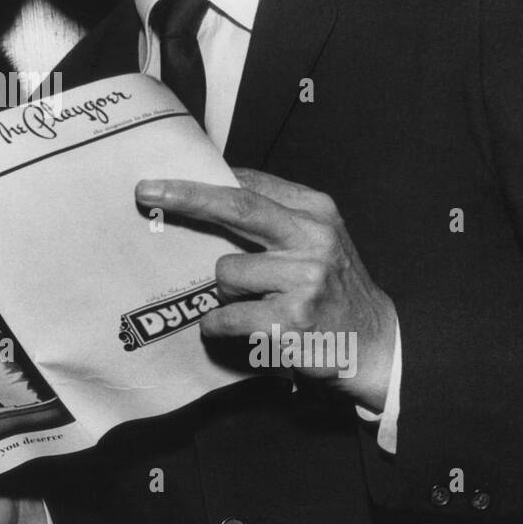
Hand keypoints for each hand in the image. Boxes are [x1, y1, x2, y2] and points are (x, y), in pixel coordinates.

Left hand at [136, 168, 396, 410]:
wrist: (376, 344)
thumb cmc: (333, 287)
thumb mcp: (318, 237)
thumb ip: (276, 213)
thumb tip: (214, 184)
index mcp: (316, 211)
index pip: (249, 186)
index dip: (201, 181)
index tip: (161, 179)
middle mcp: (313, 239)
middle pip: (237, 207)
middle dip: (186, 197)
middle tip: (146, 192)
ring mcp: (304, 280)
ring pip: (225, 272)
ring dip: (223, 292)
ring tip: (250, 304)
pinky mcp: (291, 322)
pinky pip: (226, 316)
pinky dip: (220, 324)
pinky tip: (241, 329)